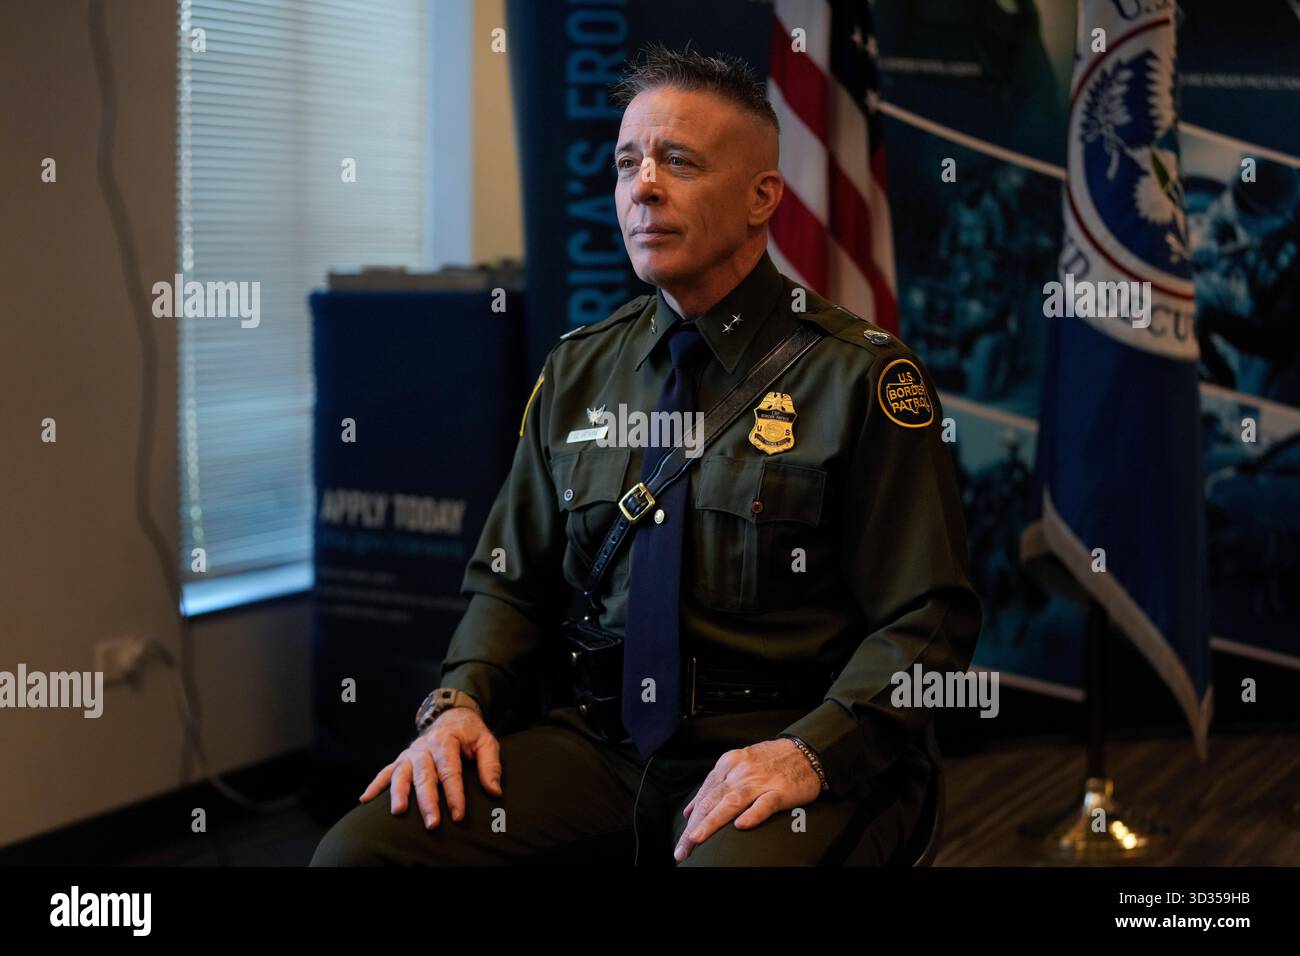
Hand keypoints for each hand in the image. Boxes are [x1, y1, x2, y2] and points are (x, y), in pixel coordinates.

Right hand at [358, 706, 501, 828]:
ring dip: (399, 793)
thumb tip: (494, 790)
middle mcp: (425, 747)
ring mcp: (411, 753)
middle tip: (432, 822)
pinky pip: (386, 771)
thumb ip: (490, 765)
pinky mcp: (402, 759)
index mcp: (446, 741)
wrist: (451, 714)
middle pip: (425, 776)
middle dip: (428, 800)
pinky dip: (375, 785)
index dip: (454, 794)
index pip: (450, 771)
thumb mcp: (486, 742)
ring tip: (398, 812)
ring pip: (402, 774)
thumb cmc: (470, 733)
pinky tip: (365, 799)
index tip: (458, 815)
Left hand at [674, 738, 823, 861]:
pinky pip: (764, 804)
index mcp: (728, 765)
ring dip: (712, 821)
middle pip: (712, 801)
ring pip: (731, 802)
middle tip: (683, 848)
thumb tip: (690, 811)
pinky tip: (741, 826)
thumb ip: (715, 786)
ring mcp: (760, 781)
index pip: (704, 795)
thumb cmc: (769, 761)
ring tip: (697, 838)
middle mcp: (740, 772)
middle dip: (695, 827)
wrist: (804, 751)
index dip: (690, 819)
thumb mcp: (737, 765)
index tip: (681, 841)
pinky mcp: (780, 791)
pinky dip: (752, 815)